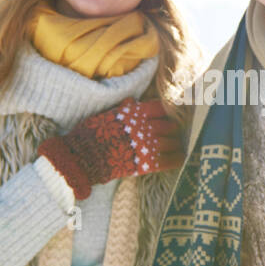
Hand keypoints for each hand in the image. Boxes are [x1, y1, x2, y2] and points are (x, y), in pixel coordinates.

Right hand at [36, 98, 183, 200]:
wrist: (84, 157)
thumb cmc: (91, 135)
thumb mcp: (105, 115)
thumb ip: (122, 110)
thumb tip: (131, 102)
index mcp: (135, 113)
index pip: (160, 108)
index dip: (166, 112)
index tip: (169, 115)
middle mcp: (144, 127)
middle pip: (169, 125)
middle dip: (173, 129)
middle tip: (173, 132)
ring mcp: (147, 145)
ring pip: (172, 142)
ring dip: (175, 144)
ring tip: (177, 146)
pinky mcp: (147, 163)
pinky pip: (169, 160)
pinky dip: (177, 159)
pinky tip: (180, 159)